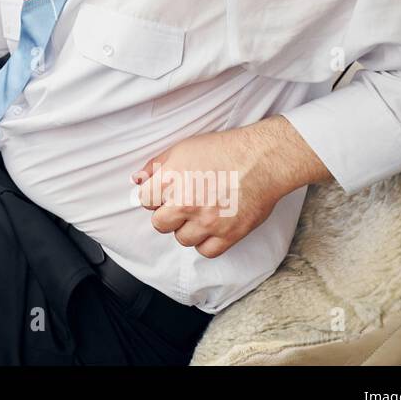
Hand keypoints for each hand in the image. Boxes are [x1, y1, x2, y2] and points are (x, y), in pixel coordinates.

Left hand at [130, 115, 326, 257]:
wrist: (263, 159)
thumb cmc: (224, 149)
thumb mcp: (183, 148)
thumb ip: (156, 166)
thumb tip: (137, 180)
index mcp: (172, 179)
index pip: (145, 200)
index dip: (154, 197)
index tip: (164, 195)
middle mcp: (186, 202)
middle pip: (160, 224)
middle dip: (167, 215)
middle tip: (182, 206)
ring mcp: (207, 221)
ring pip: (182, 239)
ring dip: (187, 229)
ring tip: (200, 214)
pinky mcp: (228, 234)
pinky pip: (206, 251)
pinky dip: (206, 243)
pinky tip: (212, 228)